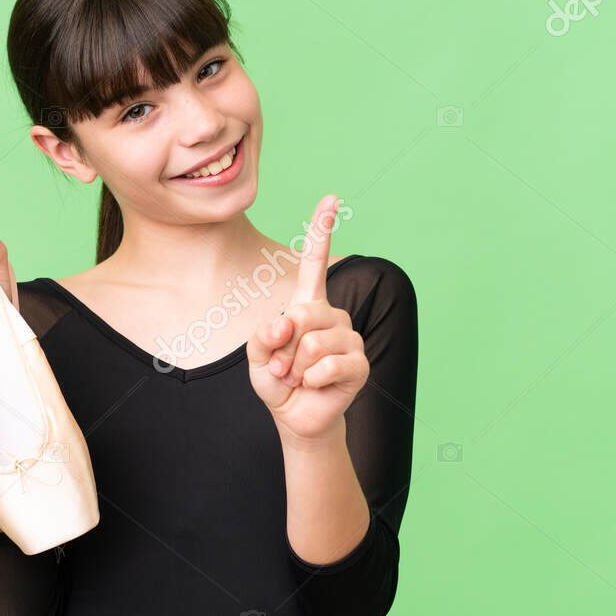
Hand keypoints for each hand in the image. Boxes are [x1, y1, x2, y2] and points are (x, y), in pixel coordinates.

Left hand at [247, 195, 367, 441]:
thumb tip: (288, 325)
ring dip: (296, 367)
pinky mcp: (359, 363)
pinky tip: (314, 386)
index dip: (321, 230)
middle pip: (302, 315)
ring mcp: (349, 338)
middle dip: (282, 348)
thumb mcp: (256, 357)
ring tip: (298, 377)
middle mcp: (332, 315)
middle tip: (283, 366)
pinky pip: (327, 365)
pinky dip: (311, 380)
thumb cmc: (278, 381)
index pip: (313, 263)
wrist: (296, 416)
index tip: (331, 198)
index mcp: (307, 305)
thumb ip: (263, 336)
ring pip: (313, 343)